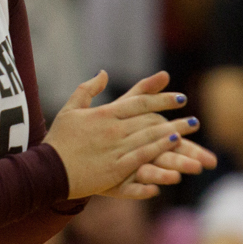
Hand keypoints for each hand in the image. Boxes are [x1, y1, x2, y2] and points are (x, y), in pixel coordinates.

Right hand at [44, 71, 201, 199]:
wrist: (47, 170)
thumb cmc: (59, 140)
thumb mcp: (70, 109)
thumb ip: (87, 89)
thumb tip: (102, 73)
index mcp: (104, 114)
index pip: (139, 103)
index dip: (162, 99)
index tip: (181, 98)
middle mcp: (112, 130)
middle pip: (150, 121)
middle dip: (174, 119)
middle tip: (195, 120)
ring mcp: (114, 150)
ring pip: (149, 139)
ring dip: (172, 134)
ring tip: (189, 132)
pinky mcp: (115, 170)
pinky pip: (141, 159)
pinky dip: (158, 151)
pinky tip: (172, 148)